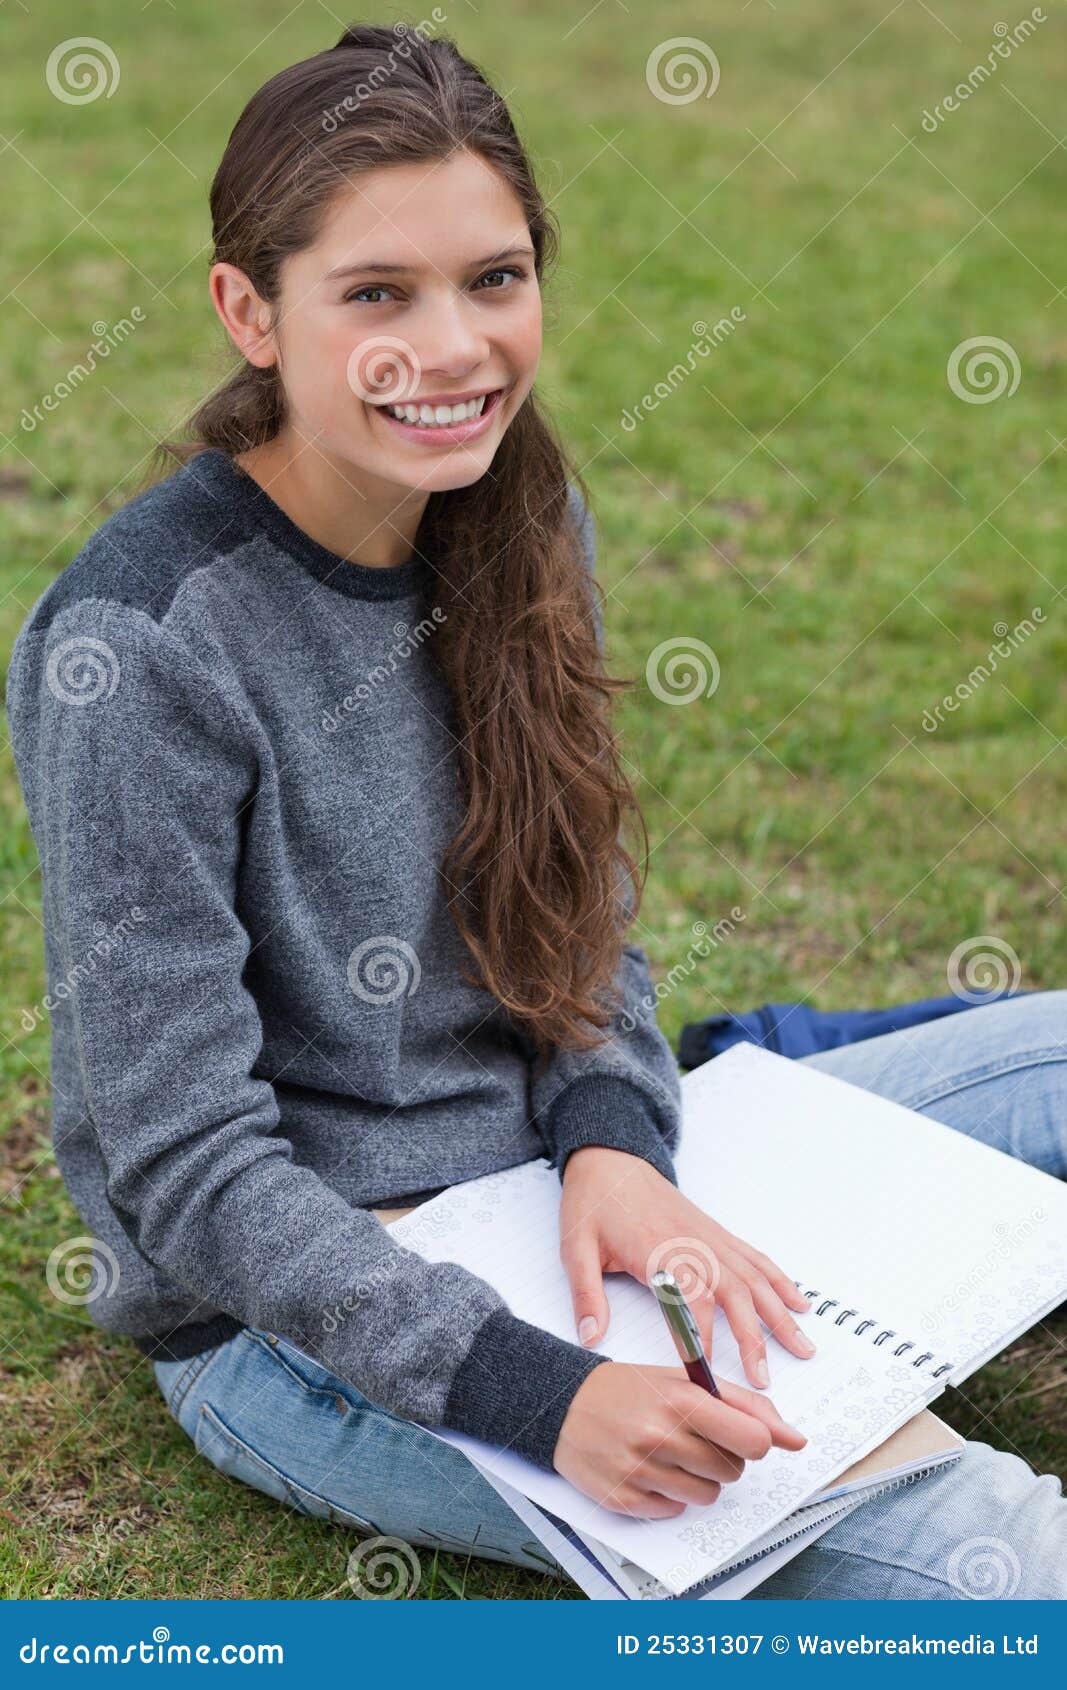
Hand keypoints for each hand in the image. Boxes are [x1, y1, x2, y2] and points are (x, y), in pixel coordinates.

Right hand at [553, 1360, 805, 1516]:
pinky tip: (649, 1469)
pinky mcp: (625, 1500)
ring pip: (707, 1495)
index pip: (753, 1439)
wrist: (563, 1405)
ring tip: (670, 1453)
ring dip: (698, 1479)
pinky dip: (670, 1495)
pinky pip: (675, 1511)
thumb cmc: (630, 1390)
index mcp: (682, 1400)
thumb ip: (744, 1405)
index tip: (740, 1435)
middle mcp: (662, 1436)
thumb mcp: (685, 1380)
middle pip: (732, 1471)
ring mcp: (642, 1470)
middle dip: (722, 1457)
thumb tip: (796, 1439)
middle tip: (693, 1438)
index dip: (754, 1441)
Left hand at [559, 1145, 815, 1386]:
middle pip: (734, 1292)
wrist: (610, 1158)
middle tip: (764, 1379)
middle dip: (753, 1338)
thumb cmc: (593, 1203)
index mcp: (658, 1250)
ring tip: (804, 1346)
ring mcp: (709, 1237)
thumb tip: (591, 1337)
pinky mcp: (716, 1233)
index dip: (699, 1337)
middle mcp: (693, 1243)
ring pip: (754, 1278)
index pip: (689, 1299)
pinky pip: (755, 1258)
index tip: (703, 1372)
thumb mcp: (575, 1248)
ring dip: (779, 1313)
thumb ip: (585, 1295)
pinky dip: (779, 1280)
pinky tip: (798, 1301)